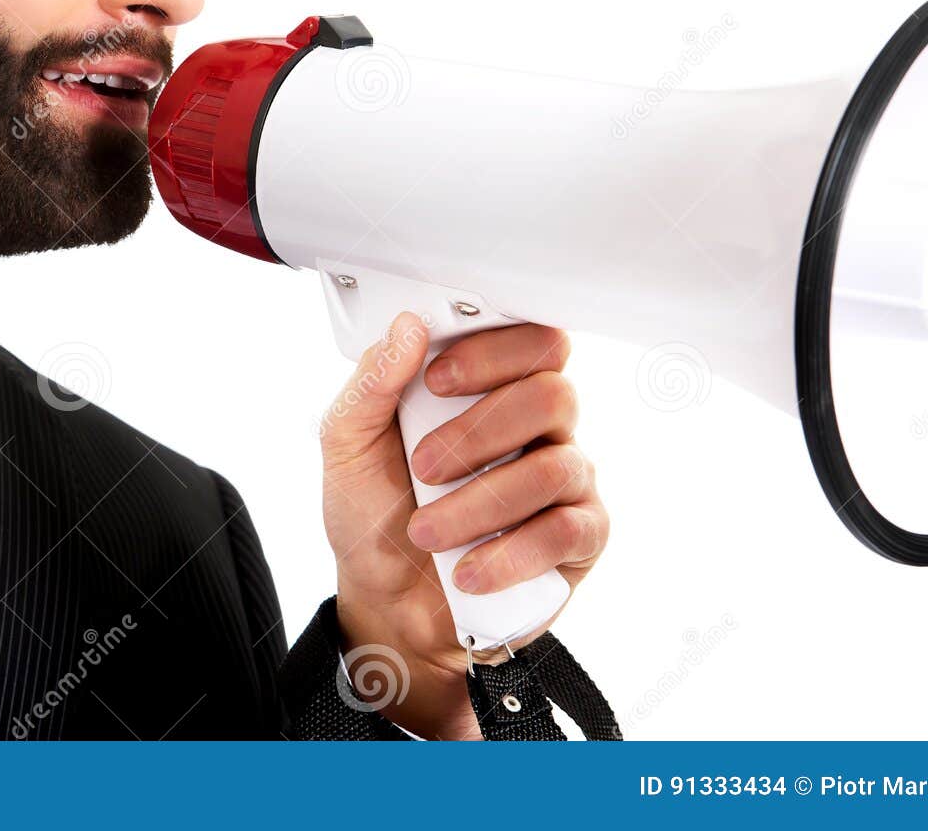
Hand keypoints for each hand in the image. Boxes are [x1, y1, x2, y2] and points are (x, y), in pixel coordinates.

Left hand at [318, 311, 606, 739]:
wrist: (385, 601)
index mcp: (492, 388)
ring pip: (555, 467)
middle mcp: (539, 427)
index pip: (532, 340)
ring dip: (479, 503)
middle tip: (425, 465)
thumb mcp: (348, 444)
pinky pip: (567, 531)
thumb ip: (374, 383)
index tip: (437, 379)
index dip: (494, 351)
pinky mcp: (579, 539)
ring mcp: (566, 481)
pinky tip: (466, 569)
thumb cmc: (374, 513)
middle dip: (480, 431)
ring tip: (426, 531)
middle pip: (553, 394)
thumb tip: (408, 327)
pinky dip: (508, 553)